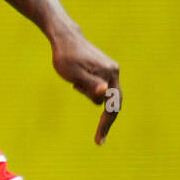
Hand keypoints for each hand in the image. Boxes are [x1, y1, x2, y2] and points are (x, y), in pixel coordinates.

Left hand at [49, 25, 120, 144]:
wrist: (65, 38)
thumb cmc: (66, 57)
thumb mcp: (74, 74)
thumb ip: (90, 85)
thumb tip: (105, 94)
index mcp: (110, 73)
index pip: (113, 105)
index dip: (106, 124)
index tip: (99, 141)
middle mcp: (114, 72)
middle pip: (113, 102)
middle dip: (104, 120)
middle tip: (97, 140)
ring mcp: (110, 70)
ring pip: (103, 95)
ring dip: (89, 95)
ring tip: (74, 82)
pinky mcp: (104, 70)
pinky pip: (99, 88)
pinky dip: (88, 90)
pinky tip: (76, 81)